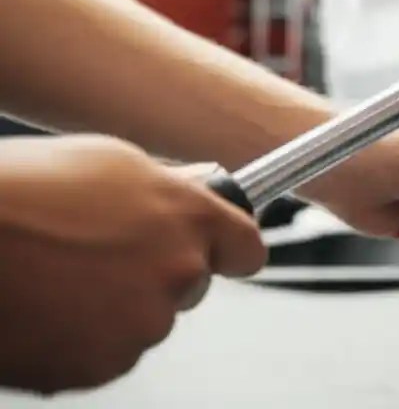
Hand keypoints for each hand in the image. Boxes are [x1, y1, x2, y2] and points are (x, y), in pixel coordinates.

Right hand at [0, 135, 265, 394]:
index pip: (246, 247)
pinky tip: (43, 308)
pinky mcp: (101, 365)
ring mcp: (142, 324)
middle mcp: (178, 272)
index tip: (218, 249)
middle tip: (98, 254)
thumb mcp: (109, 163)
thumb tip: (193, 196)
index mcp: (189, 218)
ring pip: (144, 322)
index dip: (227, 247)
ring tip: (56, 276)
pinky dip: (79, 340)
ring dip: (114, 308)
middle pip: (189, 285)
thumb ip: (166, 188)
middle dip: (156, 273)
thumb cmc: (21, 190)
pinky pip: (104, 354)